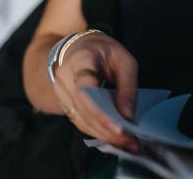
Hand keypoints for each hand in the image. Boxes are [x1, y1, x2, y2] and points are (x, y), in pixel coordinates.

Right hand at [53, 32, 139, 151]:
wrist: (78, 47)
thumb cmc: (104, 51)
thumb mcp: (124, 60)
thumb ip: (128, 86)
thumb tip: (128, 116)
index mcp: (81, 60)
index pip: (86, 92)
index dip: (102, 113)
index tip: (121, 129)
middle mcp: (64, 77)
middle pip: (84, 111)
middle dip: (109, 131)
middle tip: (132, 143)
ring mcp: (60, 91)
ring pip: (81, 121)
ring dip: (104, 136)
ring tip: (128, 144)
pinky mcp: (63, 103)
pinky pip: (80, 122)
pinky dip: (97, 131)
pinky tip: (114, 138)